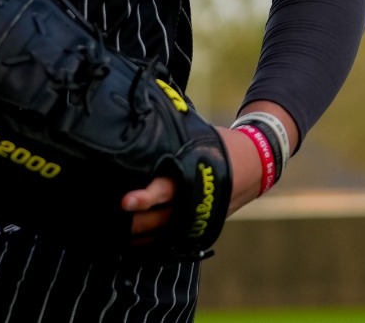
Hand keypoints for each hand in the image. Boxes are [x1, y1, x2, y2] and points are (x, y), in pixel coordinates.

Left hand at [120, 124, 262, 244]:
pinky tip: (134, 244)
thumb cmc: (218, 144)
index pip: (165, 189)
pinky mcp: (201, 226)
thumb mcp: (196, 134)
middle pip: (160, 219)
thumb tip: (137, 120)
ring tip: (114, 234)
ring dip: (140, 236)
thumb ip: (169, 138)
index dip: (144, 197)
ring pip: (165, 234)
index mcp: (192, 174)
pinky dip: (154, 244)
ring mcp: (199, 217)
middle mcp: (195, 200)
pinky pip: (174, 241)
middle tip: (108, 220)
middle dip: (134, 222)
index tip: (125, 202)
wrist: (255, 163)